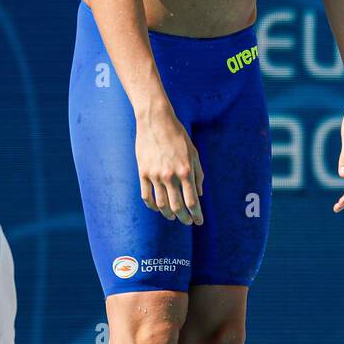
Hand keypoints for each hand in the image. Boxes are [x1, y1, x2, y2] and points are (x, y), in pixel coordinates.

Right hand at [135, 104, 204, 224]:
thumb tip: (200, 194)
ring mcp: (155, 175)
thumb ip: (198, 174)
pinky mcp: (143, 172)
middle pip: (177, 207)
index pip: (192, 201)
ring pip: (161, 204)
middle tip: (187, 222)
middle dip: (183, 218)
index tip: (198, 221)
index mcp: (186, 171)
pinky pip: (146, 196)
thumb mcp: (193, 153)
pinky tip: (157, 208)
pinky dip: (152, 206)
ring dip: (168, 214)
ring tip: (173, 217)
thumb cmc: (177, 135)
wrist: (156, 121)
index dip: (196, 214)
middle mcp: (170, 176)